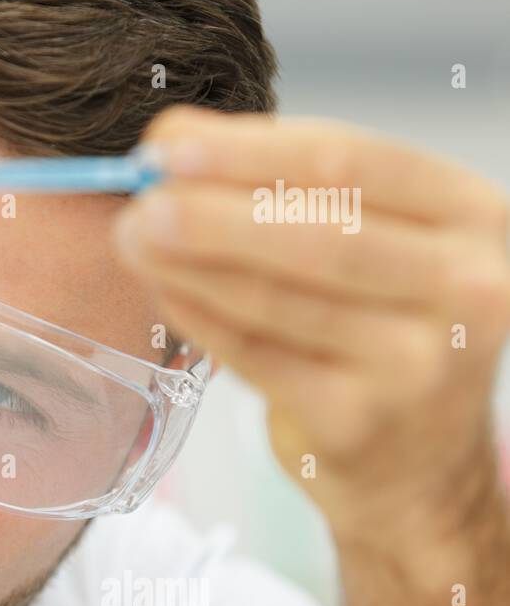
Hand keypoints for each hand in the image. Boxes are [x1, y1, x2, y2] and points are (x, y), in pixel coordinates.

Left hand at [115, 105, 509, 541]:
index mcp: (473, 215)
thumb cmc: (378, 326)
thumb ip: (283, 186)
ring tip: (133, 239)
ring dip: (188, 263)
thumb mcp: (370, 242)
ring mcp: (417, 364)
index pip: (349, 161)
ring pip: (274, 296)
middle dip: (210, 211)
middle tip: (139, 199)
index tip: (165, 143)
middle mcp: (467, 286)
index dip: (247, 149)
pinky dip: (198, 318)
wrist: (418, 463)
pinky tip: (164, 293)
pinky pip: (253, 354)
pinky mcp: (357, 421)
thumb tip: (167, 142)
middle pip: (314, 230)